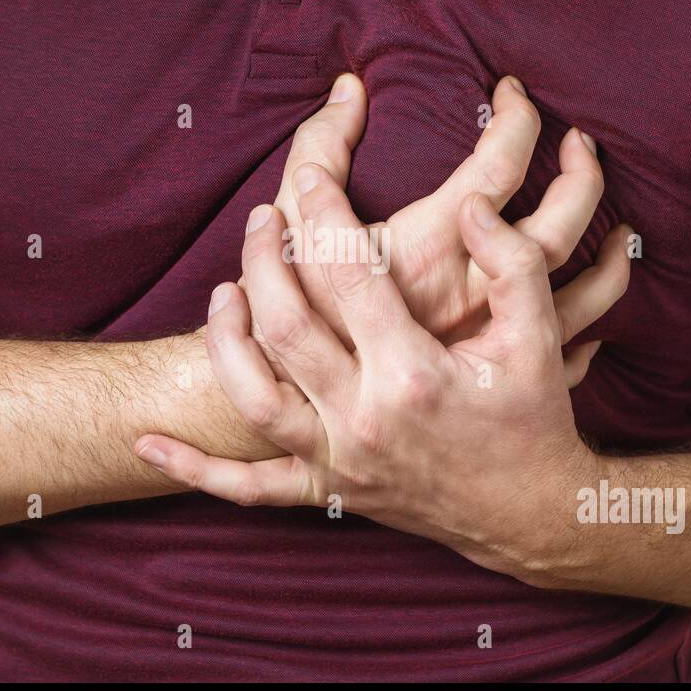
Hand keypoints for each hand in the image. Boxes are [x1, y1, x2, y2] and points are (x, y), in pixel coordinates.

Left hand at [137, 187, 629, 584]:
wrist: (530, 515)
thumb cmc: (533, 418)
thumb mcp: (539, 337)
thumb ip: (511, 264)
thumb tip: (469, 204)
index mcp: (414, 375)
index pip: (346, 276)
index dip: (322, 215)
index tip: (308, 176)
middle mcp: (364, 420)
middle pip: (284, 326)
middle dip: (264, 260)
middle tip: (263, 217)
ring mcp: (339, 462)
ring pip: (253, 397)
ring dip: (225, 339)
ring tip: (224, 289)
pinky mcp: (328, 492)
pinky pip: (248, 489)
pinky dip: (194, 470)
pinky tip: (151, 443)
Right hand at [268, 73, 618, 383]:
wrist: (306, 422)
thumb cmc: (297, 320)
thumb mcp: (295, 225)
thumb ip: (319, 151)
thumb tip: (350, 88)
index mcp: (435, 247)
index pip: (502, 164)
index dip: (516, 117)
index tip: (513, 92)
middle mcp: (479, 294)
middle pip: (561, 221)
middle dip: (580, 170)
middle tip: (579, 140)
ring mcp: (497, 341)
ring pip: (586, 288)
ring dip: (610, 245)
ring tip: (616, 216)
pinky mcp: (499, 378)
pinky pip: (576, 345)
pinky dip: (591, 316)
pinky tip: (592, 290)